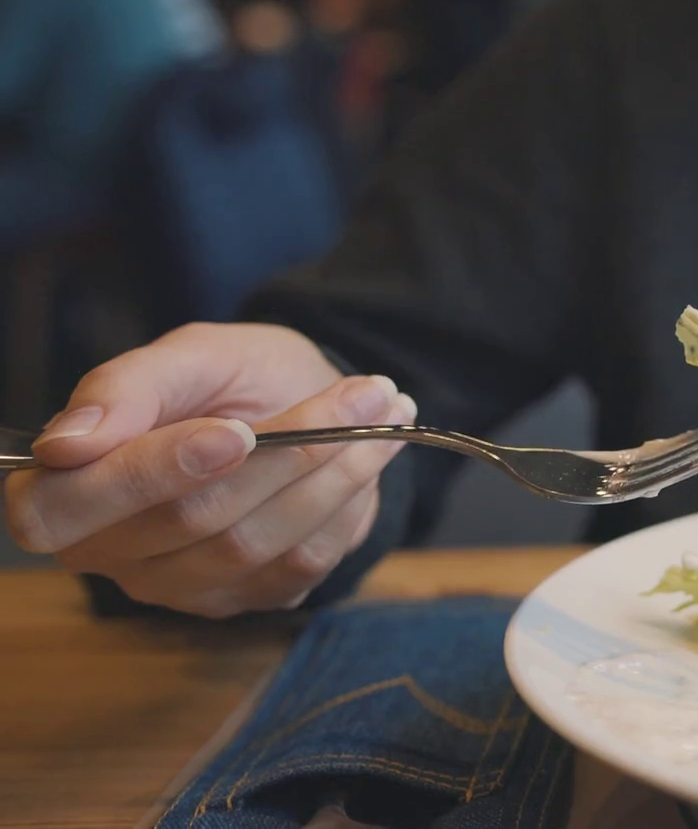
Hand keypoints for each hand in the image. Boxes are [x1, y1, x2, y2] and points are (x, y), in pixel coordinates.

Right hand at [4, 323, 415, 617]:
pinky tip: (370, 450)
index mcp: (63, 488)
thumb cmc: (231, 378)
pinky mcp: (244, 597)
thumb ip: (125, 388)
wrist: (302, 398)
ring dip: (331, 472)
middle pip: (186, 521)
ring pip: (251, 544)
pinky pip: (299, 564)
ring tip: (380, 409)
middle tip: (361, 395)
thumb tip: (65, 445)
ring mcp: (179, 585)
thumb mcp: (189, 356)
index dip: (152, 474)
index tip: (235, 432)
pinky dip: (345, 499)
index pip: (65, 510)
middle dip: (282, 454)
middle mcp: (111, 552)